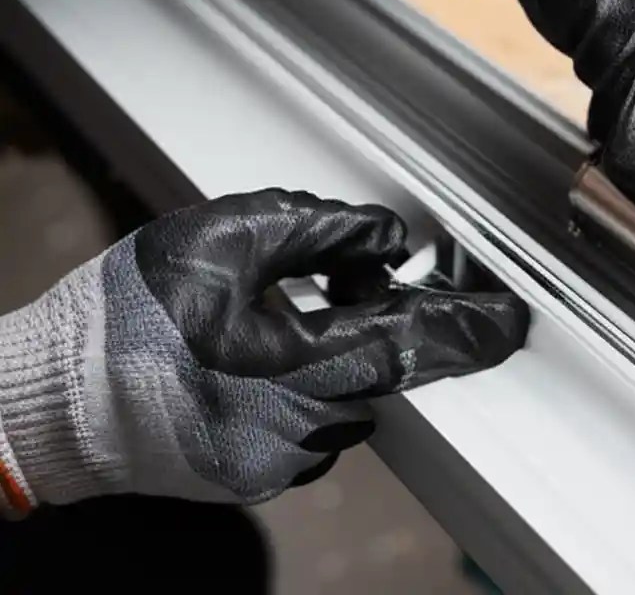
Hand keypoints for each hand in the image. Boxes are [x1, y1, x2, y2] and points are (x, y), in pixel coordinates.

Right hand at [0, 190, 527, 511]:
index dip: (467, 330)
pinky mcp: (259, 476)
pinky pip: (316, 424)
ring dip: (342, 352)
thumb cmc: (122, 320)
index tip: (511, 321)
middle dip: (384, 318)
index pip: (408, 346)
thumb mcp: (218, 242)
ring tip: (283, 318)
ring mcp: (277, 462)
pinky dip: (312, 386)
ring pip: (350, 396)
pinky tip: (262, 360)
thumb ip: (316, 230)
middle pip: (381, 368)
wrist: (52, 406)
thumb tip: (388, 240)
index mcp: (284, 363)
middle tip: (356, 279)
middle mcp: (292, 426)